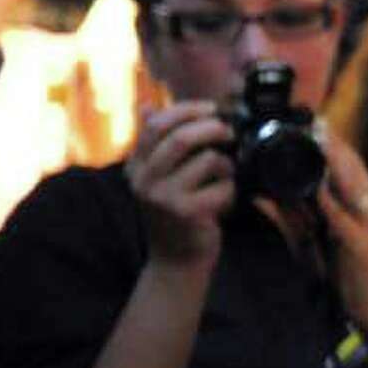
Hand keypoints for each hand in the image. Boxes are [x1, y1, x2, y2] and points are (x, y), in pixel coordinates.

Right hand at [127, 101, 233, 267]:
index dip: (186, 110)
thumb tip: (147, 106)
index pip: (155, 125)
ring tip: (225, 175)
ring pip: (207, 160)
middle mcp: (144, 181)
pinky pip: (223, 187)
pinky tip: (224, 202)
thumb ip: (157, 144)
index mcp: (136, 166)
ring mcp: (163, 198)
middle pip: (180, 138)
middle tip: (228, 131)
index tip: (211, 108)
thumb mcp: (159, 177)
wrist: (176, 261)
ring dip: (226, 164)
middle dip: (212, 128)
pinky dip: (231, 190)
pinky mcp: (186, 213)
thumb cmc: (175, 213)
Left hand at [314, 136, 367, 329]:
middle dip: (336, 146)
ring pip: (354, 187)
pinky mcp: (364, 246)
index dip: (340, 148)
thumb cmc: (355, 281)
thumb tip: (280, 197)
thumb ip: (312, 220)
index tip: (321, 126)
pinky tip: (315, 185)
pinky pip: (343, 217)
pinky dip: (328, 199)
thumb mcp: (337, 245)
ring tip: (316, 141)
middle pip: (358, 172)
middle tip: (316, 123)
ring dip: (333, 162)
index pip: (360, 172)